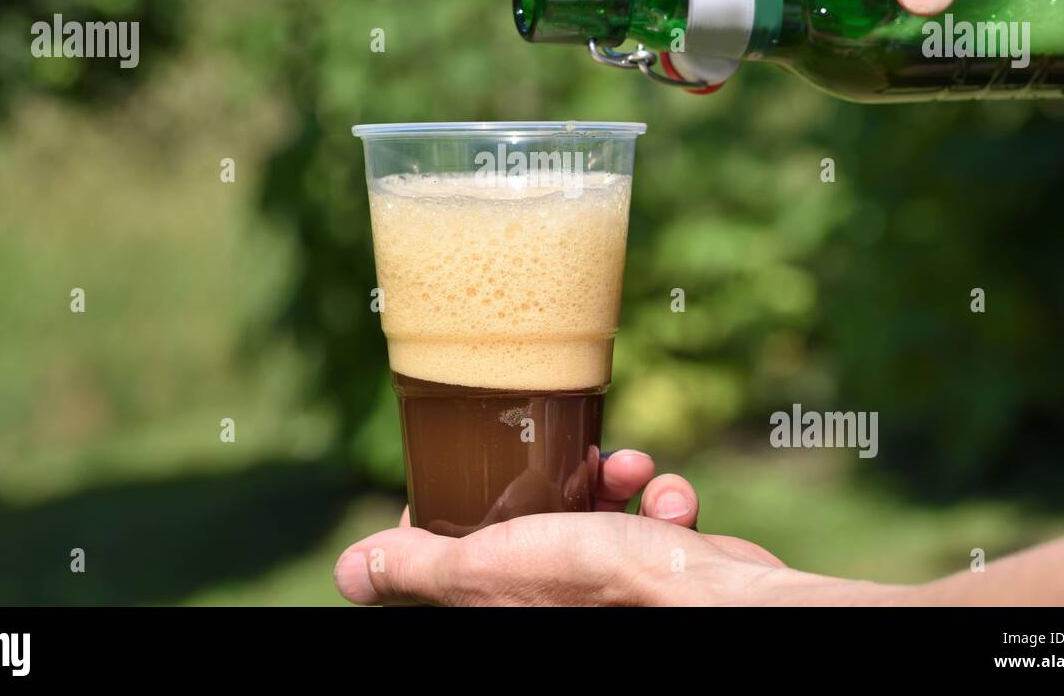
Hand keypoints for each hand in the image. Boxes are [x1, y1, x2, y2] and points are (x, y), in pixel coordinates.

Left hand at [333, 449, 791, 605]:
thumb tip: (347, 571)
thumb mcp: (488, 569)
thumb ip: (421, 569)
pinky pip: (652, 521)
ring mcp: (611, 585)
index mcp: (505, 602)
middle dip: (559, 478)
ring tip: (631, 473)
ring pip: (599, 512)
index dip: (461, 509)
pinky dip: (662, 502)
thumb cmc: (603, 585)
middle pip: (535, 525)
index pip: (461, 556)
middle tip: (577, 460)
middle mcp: (555, 597)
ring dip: (617, 479)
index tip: (473, 469)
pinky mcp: (661, 570)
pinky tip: (671, 504)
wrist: (716, 600)